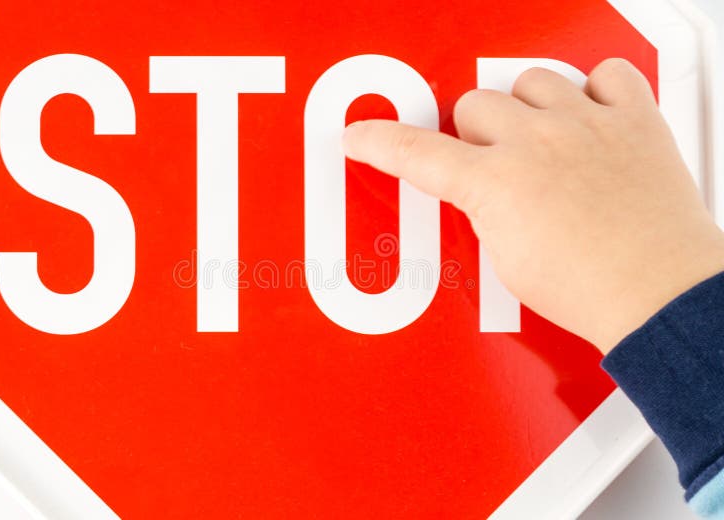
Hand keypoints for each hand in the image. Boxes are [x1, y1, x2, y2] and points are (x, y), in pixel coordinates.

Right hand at [342, 58, 723, 352]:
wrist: (657, 296)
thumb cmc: (586, 289)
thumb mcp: (504, 261)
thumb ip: (483, 212)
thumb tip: (485, 196)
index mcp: (494, 183)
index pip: (415, 152)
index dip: (378, 141)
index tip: (360, 134)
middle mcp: (536, 141)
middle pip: (472, 103)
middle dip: (471, 134)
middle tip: (488, 161)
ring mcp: (586, 124)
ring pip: (530, 79)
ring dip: (525, 107)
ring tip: (540, 138)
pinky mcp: (633, 120)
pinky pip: (608, 73)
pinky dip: (594, 90)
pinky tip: (590, 116)